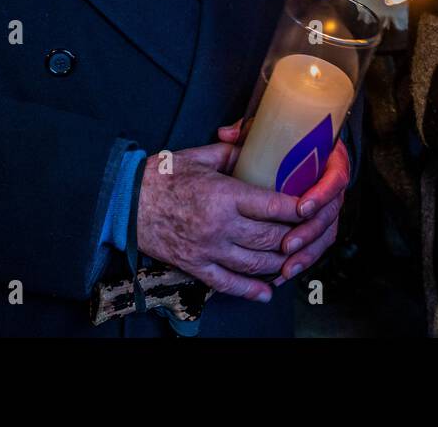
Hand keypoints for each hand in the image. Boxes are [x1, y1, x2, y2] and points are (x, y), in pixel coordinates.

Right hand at [135, 142, 302, 301]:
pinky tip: (267, 291)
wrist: (125, 202)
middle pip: (269, 238)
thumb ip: (234, 153)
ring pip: (254, 264)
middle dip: (294, 237)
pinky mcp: (195, 266)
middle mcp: (219, 225)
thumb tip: (260, 145)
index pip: (272, 206)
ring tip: (295, 259)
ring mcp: (207, 250)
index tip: (313, 207)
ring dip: (279, 264)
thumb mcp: (201, 156)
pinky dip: (250, 290)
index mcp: (223, 195)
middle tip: (309, 233)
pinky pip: (227, 283)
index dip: (298, 209)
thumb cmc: (163, 176)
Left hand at [217, 124, 348, 285]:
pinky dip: (304, 260)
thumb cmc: (284, 140)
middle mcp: (333, 184)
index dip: (322, 195)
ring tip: (287, 266)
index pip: (336, 177)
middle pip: (332, 213)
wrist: (301, 150)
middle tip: (288, 245)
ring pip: (327, 234)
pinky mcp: (320, 223)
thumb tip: (227, 133)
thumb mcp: (268, 130)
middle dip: (310, 232)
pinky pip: (318, 245)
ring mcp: (329, 206)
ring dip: (308, 252)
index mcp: (330, 158)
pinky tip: (286, 272)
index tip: (301, 207)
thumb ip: (250, 129)